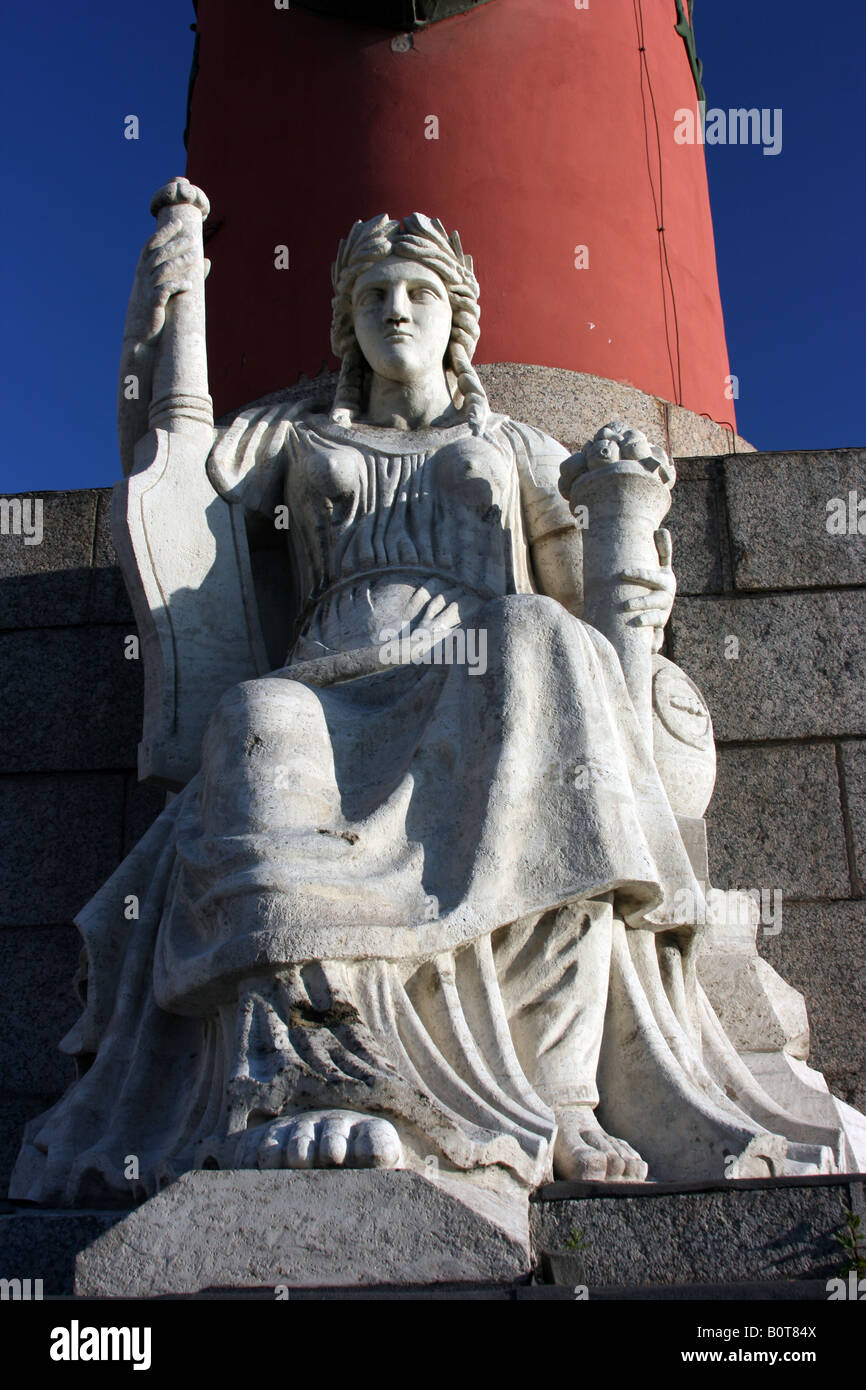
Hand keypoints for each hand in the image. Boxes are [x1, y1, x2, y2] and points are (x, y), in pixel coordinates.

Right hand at [130, 220, 210, 345]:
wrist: (140, 335)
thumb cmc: (154, 309)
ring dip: (179, 262)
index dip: (164, 232)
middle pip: (159, 254)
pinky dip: (177, 286)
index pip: (151, 245)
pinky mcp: (153, 304)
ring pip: (163, 270)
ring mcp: (146, 290)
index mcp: (142, 270)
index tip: (178, 222)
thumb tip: (208, 260)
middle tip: (192, 238)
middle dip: (175, 244)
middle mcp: (142, 277)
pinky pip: (165, 291)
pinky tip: (189, 285)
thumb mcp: (165, 288)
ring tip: (196, 258)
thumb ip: (186, 272)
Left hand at [619, 528, 675, 652]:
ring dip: (647, 622)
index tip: (621, 572)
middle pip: (655, 602)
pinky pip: (658, 637)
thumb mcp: (661, 564)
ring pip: (657, 620)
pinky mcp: (658, 628)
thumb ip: (662, 549)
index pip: (652, 577)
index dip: (638, 574)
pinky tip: (649, 649)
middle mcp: (665, 599)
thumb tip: (662, 530)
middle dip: (641, 603)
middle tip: (625, 605)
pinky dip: (654, 643)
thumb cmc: (657, 578)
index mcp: (665, 581)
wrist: (664, 597)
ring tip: (634, 623)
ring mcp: (663, 614)